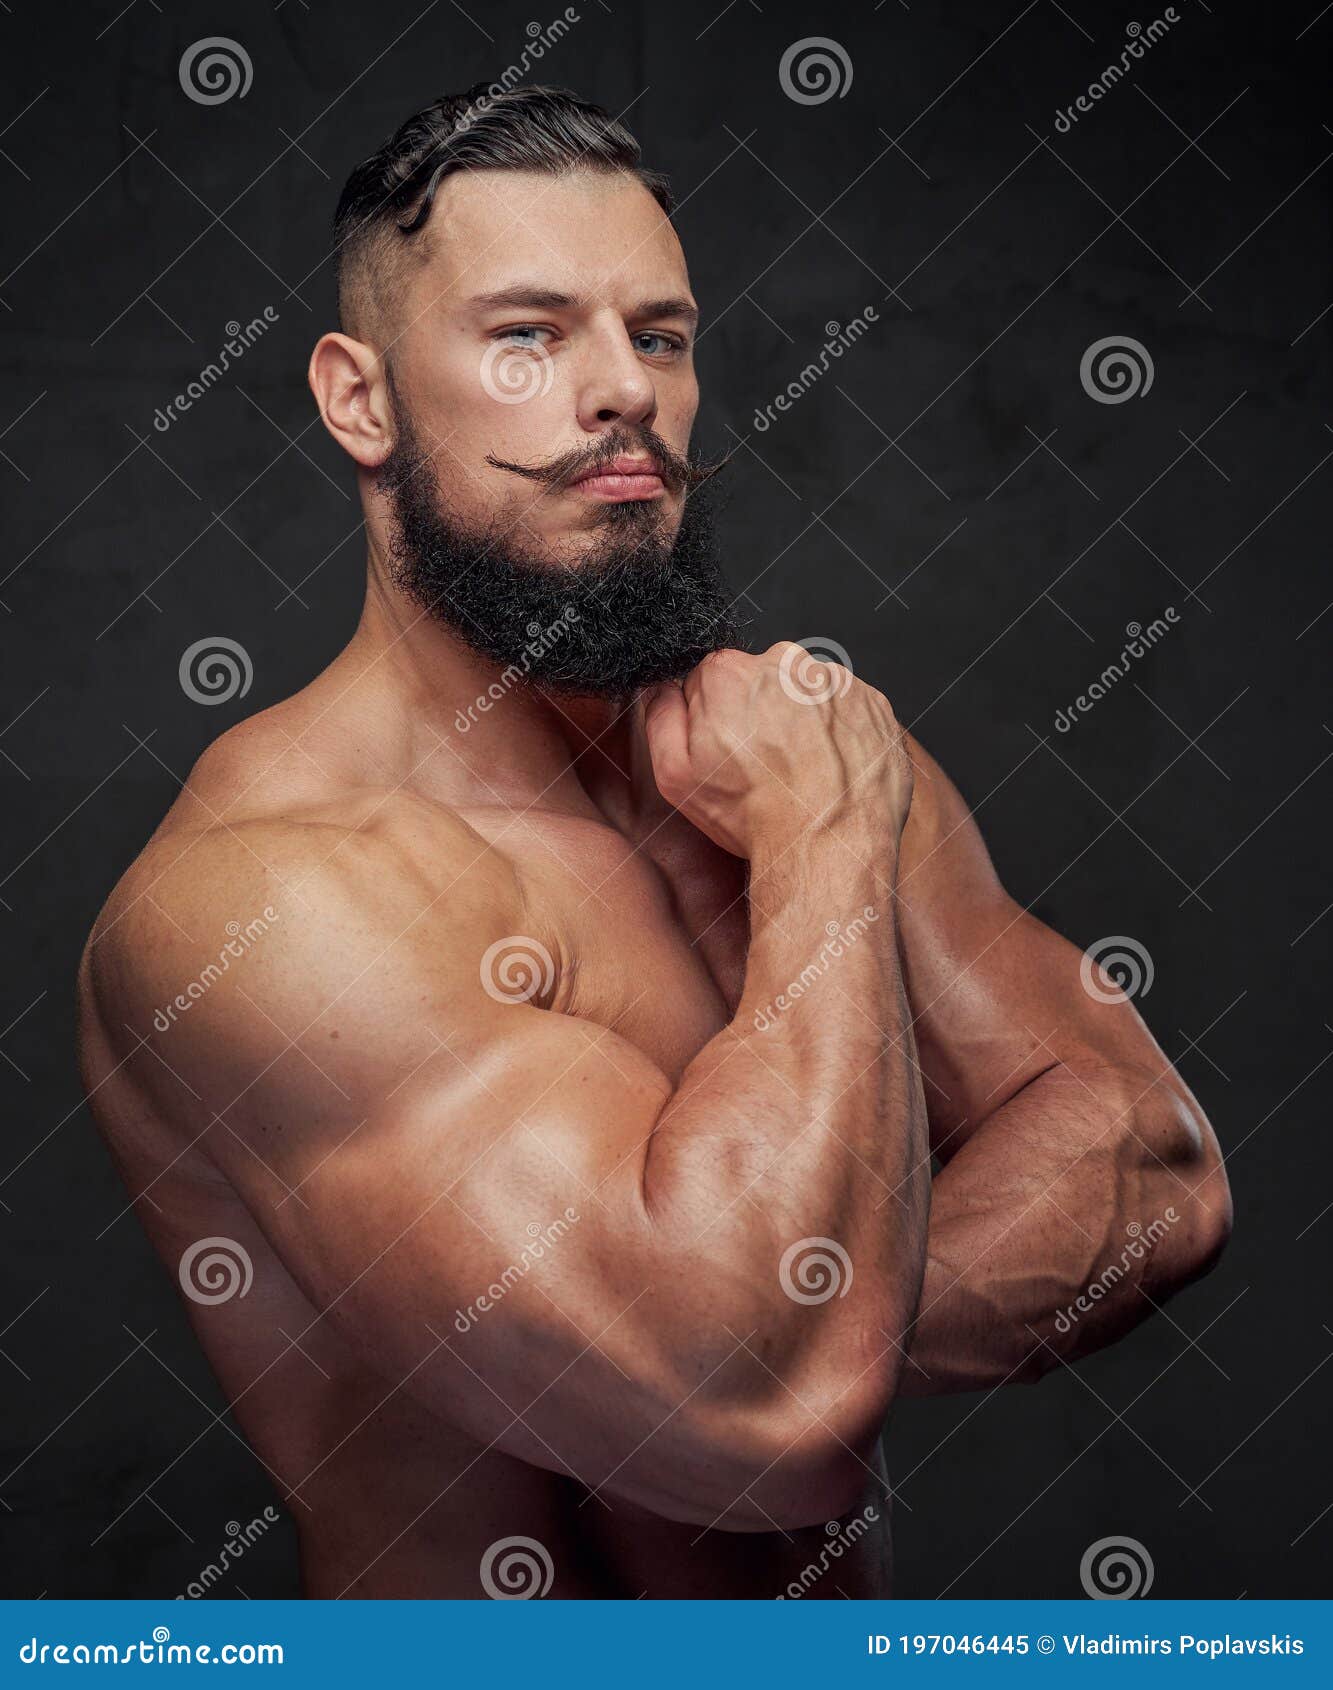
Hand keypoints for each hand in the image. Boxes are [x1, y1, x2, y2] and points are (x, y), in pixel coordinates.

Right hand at [643, 643, 912, 859]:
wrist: (829, 845)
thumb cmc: (755, 815)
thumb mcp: (675, 774)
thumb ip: (660, 716)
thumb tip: (662, 689)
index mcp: (729, 673)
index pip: (710, 680)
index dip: (714, 720)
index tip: (726, 751)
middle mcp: (785, 664)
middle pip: (761, 682)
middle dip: (759, 717)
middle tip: (765, 768)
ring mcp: (835, 681)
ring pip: (806, 696)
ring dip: (802, 726)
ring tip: (802, 775)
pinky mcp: (874, 704)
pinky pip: (848, 712)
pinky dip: (839, 737)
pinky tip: (831, 772)